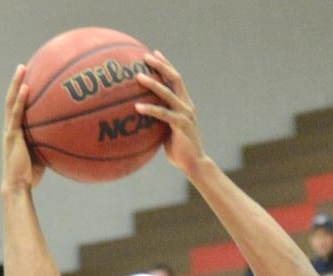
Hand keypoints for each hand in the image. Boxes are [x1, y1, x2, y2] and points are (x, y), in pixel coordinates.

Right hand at [2, 65, 45, 191]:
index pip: (18, 108)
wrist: (19, 186)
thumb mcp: (44, 156)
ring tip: (22, 68)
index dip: (21, 93)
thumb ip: (52, 145)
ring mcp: (10, 130)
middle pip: (12, 99)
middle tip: (23, 66)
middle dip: (17, 82)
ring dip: (16, 83)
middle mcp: (11, 127)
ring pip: (11, 101)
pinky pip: (16, 114)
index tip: (28, 78)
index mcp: (16, 131)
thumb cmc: (32, 175)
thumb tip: (71, 140)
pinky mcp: (12, 136)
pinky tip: (26, 88)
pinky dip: (20, 100)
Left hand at [135, 52, 205, 175]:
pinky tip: (137, 107)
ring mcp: (185, 114)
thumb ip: (159, 121)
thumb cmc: (180, 152)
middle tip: (145, 56)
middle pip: (175, 78)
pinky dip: (150, 109)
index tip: (154, 53)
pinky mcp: (181, 125)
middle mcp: (187, 106)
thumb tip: (140, 116)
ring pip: (168, 93)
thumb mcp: (167, 132)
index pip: (176, 79)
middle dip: (160, 65)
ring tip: (138, 76)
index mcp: (185, 105)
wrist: (195, 165)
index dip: (165, 65)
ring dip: (152, 83)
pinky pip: (163, 114)